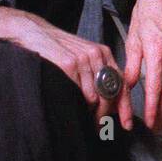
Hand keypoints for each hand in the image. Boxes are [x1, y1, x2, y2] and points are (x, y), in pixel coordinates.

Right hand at [0, 6, 122, 125]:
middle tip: (101, 128)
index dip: (125, 106)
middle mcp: (97, 56)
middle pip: (111, 93)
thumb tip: (108, 102)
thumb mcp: (83, 56)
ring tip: (88, 122)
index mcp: (103, 54)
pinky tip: (76, 108)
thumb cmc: (58, 48)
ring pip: (96, 97)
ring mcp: (83, 60)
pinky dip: (80, 104)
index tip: (127, 124)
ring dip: (93, 114)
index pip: (122, 83)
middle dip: (107, 115)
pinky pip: (80, 92)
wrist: (35, 33)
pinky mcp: (69, 64)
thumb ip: (97, 73)